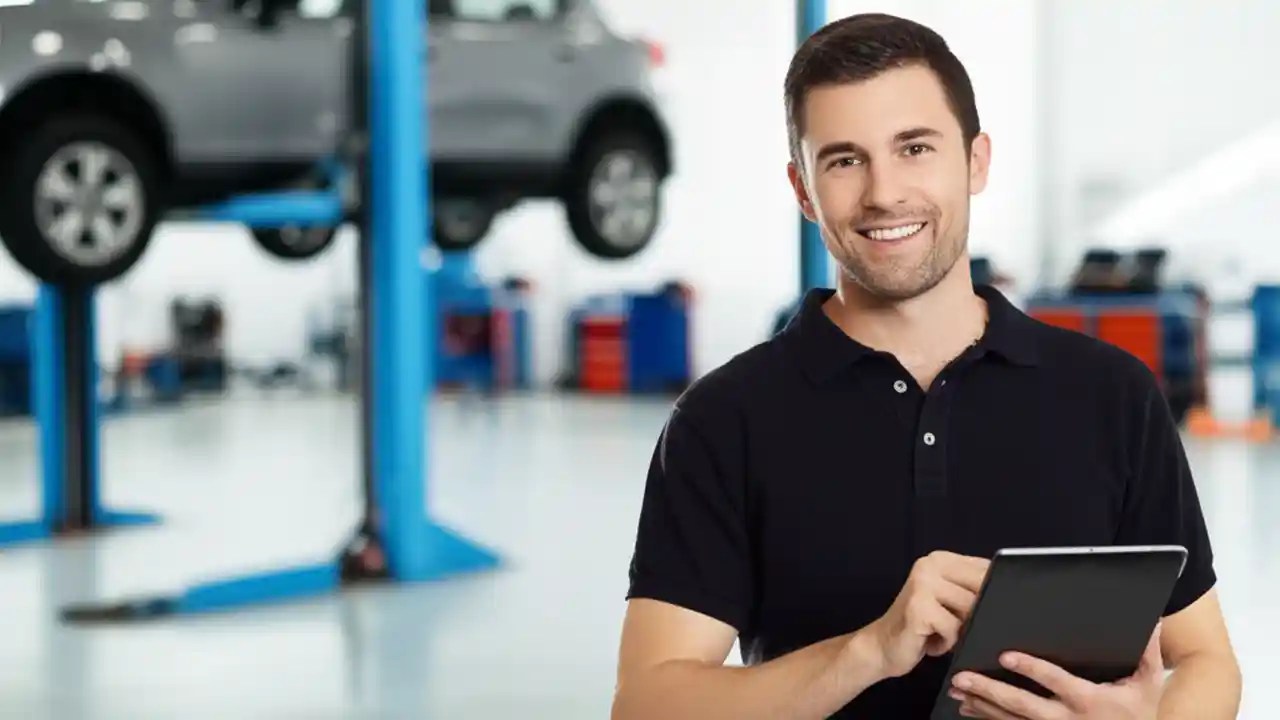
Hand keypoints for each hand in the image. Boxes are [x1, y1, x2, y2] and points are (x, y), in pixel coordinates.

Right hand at [863, 550, 989, 678]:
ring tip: (942, 633)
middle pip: (982, 589)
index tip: (989, 609)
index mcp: (940, 559)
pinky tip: (932, 642)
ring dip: (962, 630)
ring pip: (971, 609)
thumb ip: (974, 591)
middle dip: (978, 614)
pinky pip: (955, 628)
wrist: (881, 648)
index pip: (986, 569)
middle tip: (957, 626)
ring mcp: (922, 584)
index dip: (996, 592)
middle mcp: (929, 565)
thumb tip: (1013, 596)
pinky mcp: (918, 607)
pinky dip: (948, 642)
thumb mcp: (950, 603)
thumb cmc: (922, 628)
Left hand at [948, 623, 1164, 718]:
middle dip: (991, 691)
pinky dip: (989, 718)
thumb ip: (1146, 650)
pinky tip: (968, 707)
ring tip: (958, 689)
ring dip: (983, 704)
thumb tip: (1149, 618)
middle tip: (963, 676)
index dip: (1031, 669)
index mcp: (1092, 701)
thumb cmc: (1140, 709)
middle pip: (1024, 705)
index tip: (1005, 656)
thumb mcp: (1149, 681)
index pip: (1056, 682)